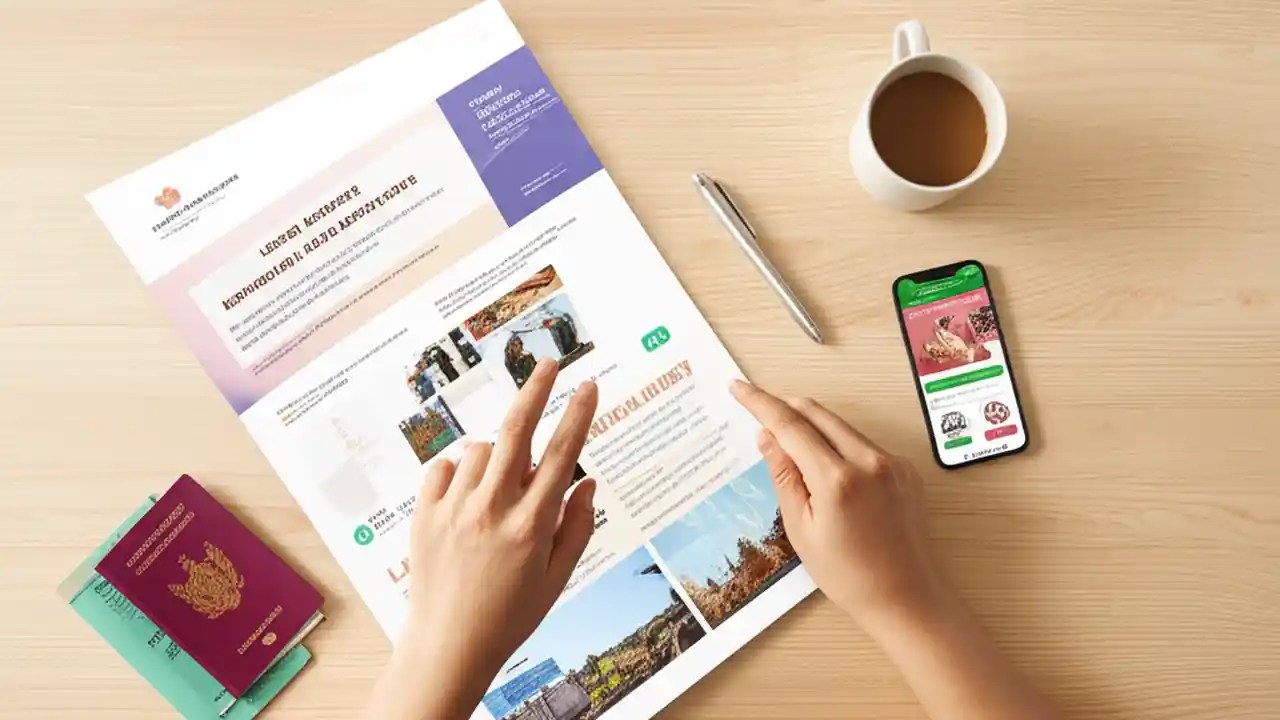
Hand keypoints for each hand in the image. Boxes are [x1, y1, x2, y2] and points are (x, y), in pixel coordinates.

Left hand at [366, 359, 598, 719]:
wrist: (449, 644)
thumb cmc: (510, 615)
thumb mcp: (557, 577)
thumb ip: (576, 526)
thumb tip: (586, 481)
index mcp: (532, 525)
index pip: (561, 454)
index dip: (579, 414)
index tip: (590, 385)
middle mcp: (493, 509)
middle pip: (516, 430)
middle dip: (536, 390)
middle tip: (548, 364)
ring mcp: (455, 509)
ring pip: (480, 449)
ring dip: (496, 454)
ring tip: (499, 489)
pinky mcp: (424, 514)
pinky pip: (444, 467)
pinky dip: (458, 471)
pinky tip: (467, 496)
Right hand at [729, 380, 951, 626]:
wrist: (907, 598)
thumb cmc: (848, 575)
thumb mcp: (802, 530)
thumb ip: (784, 477)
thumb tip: (768, 437)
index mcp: (837, 478)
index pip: (790, 425)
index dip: (760, 403)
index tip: (738, 387)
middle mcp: (869, 460)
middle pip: (818, 413)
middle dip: (785, 405)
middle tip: (757, 408)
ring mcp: (892, 462)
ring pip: (841, 426)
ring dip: (812, 425)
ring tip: (789, 446)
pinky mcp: (905, 469)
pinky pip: (863, 443)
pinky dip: (838, 444)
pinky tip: (827, 470)